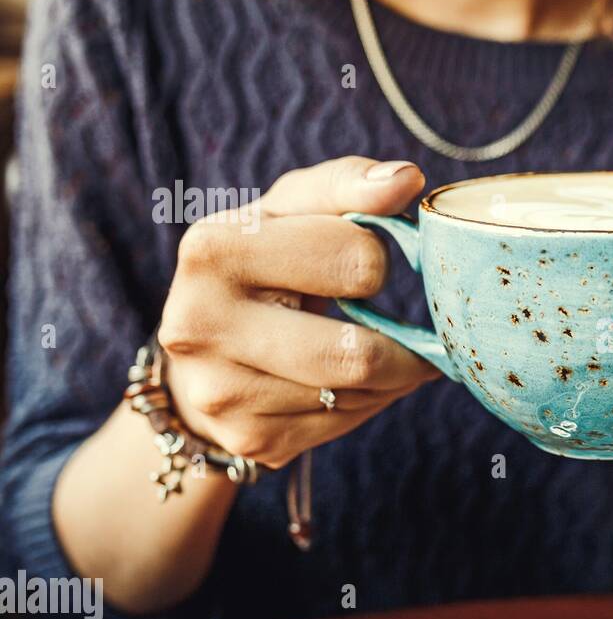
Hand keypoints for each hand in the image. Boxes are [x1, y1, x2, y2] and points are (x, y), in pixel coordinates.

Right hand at [157, 156, 438, 468]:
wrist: (204, 343)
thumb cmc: (262, 260)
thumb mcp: (293, 208)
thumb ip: (350, 184)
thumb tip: (407, 178)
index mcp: (212, 250)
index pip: (356, 262)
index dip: (376, 261)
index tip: (364, 262)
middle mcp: (200, 327)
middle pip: (357, 355)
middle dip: (403, 343)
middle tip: (406, 328)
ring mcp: (221, 394)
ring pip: (357, 396)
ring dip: (390, 376)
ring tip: (379, 351)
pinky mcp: (252, 440)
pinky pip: (344, 425)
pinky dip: (367, 402)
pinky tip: (350, 380)